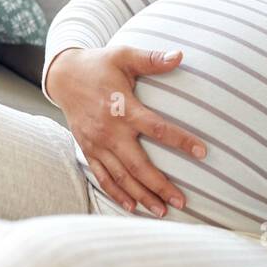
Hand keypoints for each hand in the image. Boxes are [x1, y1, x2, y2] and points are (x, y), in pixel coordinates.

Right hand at [43, 46, 205, 215]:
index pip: (156, 128)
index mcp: (122, 108)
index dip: (181, 141)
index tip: (203, 152)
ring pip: (121, 177)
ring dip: (142, 196)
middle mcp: (109, 131)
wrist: (63, 76)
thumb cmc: (99, 64)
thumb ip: (152, 59)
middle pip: (138, 164)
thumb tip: (181, 55)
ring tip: (162, 211)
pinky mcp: (87, 150)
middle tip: (182, 201)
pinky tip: (132, 207)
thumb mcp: (124, 55)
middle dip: (160, 185)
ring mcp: (96, 144)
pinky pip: (102, 177)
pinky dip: (117, 194)